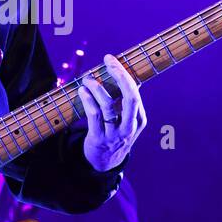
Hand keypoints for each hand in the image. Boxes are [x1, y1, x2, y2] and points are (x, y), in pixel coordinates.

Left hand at [78, 54, 144, 171]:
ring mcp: (115, 134)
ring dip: (97, 88)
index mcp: (139, 119)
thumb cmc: (116, 134)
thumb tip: (130, 77)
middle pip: (130, 98)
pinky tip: (83, 91)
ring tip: (87, 79)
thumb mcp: (128, 120)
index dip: (124, 73)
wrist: (105, 162)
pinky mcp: (99, 139)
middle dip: (119, 76)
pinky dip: (88, 101)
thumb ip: (128, 102)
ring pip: (108, 106)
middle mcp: (130, 127)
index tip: (111, 59)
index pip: (135, 92)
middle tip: (107, 61)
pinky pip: (94, 117)